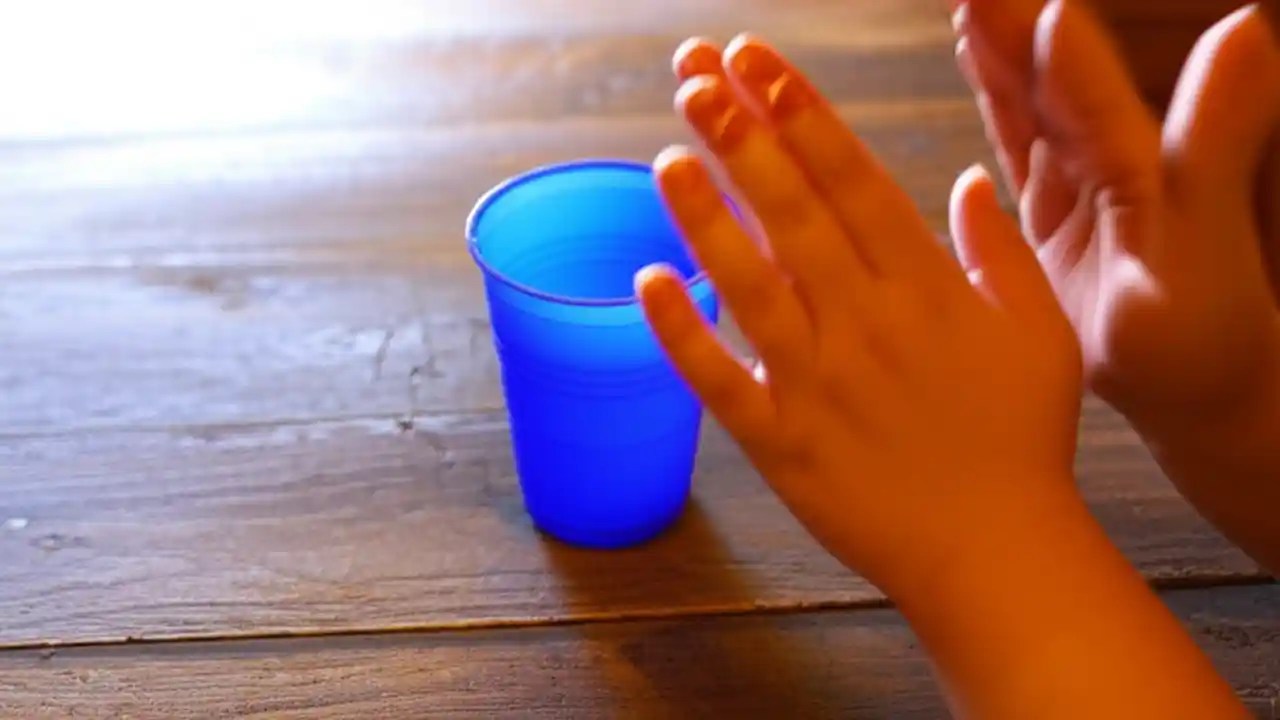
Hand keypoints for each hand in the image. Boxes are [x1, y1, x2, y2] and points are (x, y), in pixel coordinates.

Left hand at [634, 36, 1081, 599]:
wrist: (995, 553)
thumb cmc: (1021, 440)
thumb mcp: (1041, 333)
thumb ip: (1000, 251)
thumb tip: (969, 179)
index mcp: (926, 289)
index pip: (853, 180)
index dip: (801, 115)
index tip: (759, 63)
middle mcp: (865, 324)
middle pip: (792, 214)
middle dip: (740, 138)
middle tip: (694, 76)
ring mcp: (816, 384)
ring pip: (748, 284)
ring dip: (704, 217)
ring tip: (668, 155)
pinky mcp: (780, 442)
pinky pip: (720, 380)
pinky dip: (681, 332)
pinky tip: (647, 281)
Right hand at [953, 0, 1279, 428]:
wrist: (1193, 390)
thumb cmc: (1199, 334)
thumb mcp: (1200, 237)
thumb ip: (1215, 133)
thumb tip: (1248, 24)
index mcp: (1139, 162)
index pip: (1084, 87)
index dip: (1043, 41)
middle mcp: (1111, 159)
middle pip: (1051, 79)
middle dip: (1010, 28)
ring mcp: (1080, 183)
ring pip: (1030, 102)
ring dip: (998, 54)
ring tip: (964, 6)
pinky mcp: (1052, 212)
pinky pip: (1017, 142)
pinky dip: (996, 100)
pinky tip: (972, 62)